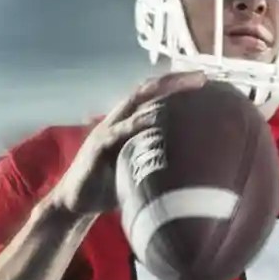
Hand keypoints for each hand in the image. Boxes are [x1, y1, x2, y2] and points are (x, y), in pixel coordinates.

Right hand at [46, 71, 206, 215]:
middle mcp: (117, 120)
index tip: (204, 81)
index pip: (154, 96)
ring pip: (134, 104)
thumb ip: (158, 161)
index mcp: (127, 123)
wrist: (75, 202)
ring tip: (184, 86)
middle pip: (147, 91)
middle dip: (174, 81)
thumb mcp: (139, 169)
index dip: (177, 86)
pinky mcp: (97, 147)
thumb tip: (193, 167)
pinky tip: (152, 119)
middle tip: (202, 77)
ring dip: (160, 93)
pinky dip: (136, 123)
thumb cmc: (110, 187)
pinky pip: (118, 131)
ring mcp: (106, 131)